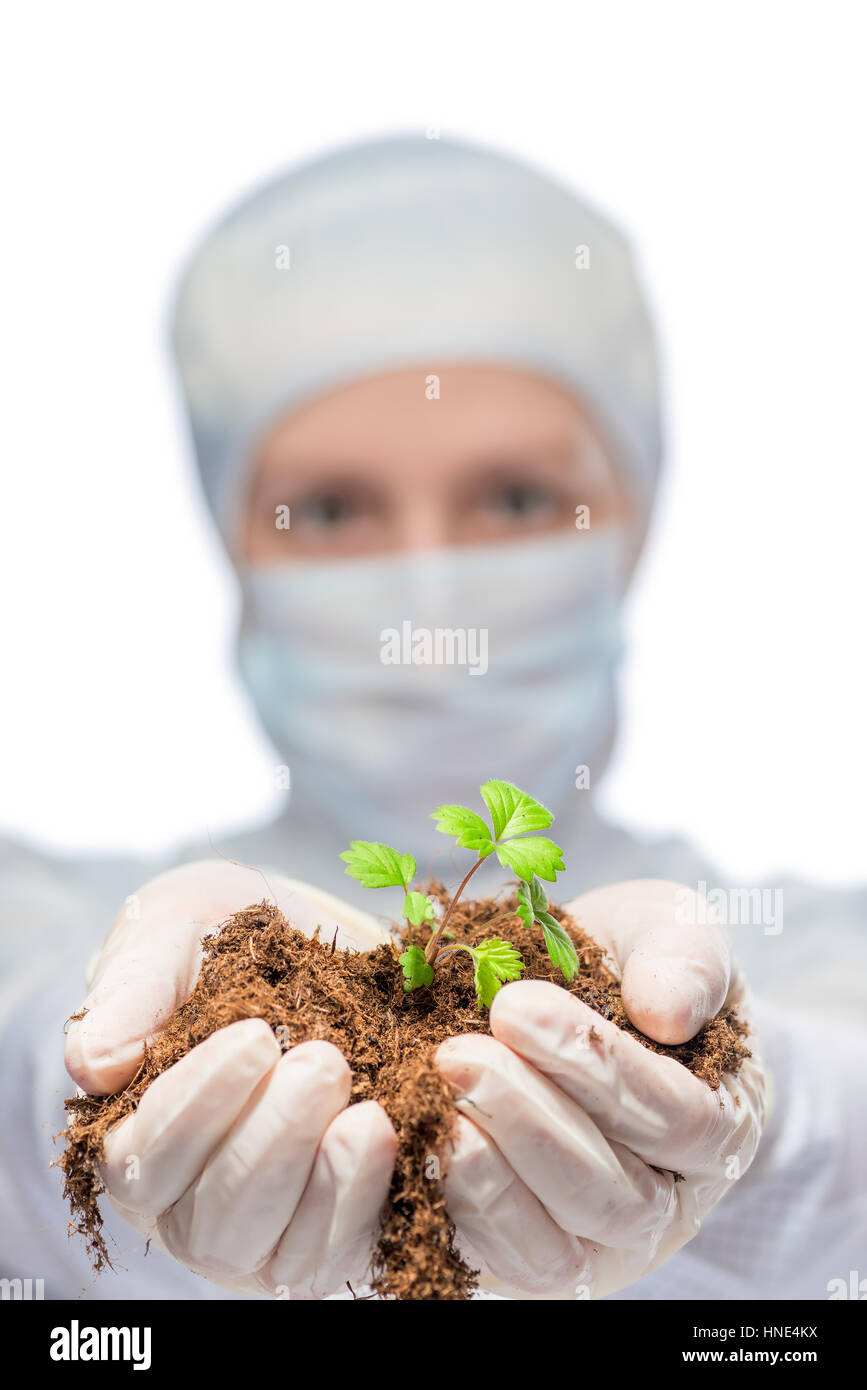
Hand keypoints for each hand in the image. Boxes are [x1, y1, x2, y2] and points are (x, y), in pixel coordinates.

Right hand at [65, 859, 396, 1297]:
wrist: (310, 940)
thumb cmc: (218, 939)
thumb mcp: (170, 933)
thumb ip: (133, 989)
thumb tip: (94, 1066)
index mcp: (136, 1144)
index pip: (149, 1160)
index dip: (200, 1106)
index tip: (257, 1036)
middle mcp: (193, 1209)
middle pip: (219, 1223)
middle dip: (274, 1143)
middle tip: (324, 1062)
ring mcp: (269, 1233)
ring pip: (288, 1252)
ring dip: (331, 1184)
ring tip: (368, 1113)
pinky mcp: (339, 1235)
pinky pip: (353, 1250)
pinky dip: (379, 1200)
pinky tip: (397, 1137)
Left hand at [435, 880, 766, 1298]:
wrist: (574, 993)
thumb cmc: (631, 963)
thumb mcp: (668, 929)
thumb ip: (686, 957)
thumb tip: (669, 1011)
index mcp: (719, 1130)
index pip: (677, 1119)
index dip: (599, 1068)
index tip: (516, 1006)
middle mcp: (665, 1208)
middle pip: (614, 1198)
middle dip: (529, 1121)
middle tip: (458, 1054)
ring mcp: (593, 1246)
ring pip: (554, 1252)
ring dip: (490, 1176)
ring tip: (436, 1097)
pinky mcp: (521, 1255)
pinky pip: (495, 1264)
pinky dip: (454, 1211)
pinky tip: (418, 1143)